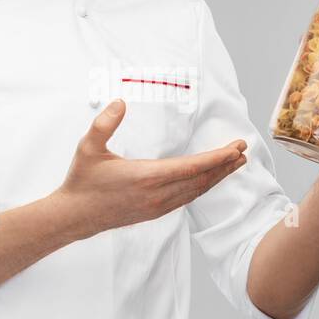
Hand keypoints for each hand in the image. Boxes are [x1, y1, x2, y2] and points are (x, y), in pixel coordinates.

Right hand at [53, 99, 247, 237]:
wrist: (74, 216)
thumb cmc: (82, 180)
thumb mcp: (88, 147)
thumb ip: (104, 123)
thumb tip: (120, 102)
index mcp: (146, 177)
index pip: (192, 167)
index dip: (218, 157)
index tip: (236, 147)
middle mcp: (157, 195)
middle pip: (201, 179)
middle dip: (225, 165)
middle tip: (244, 151)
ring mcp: (157, 206)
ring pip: (196, 191)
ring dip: (217, 177)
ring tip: (234, 164)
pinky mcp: (154, 212)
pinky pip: (186, 199)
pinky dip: (202, 187)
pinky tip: (208, 180)